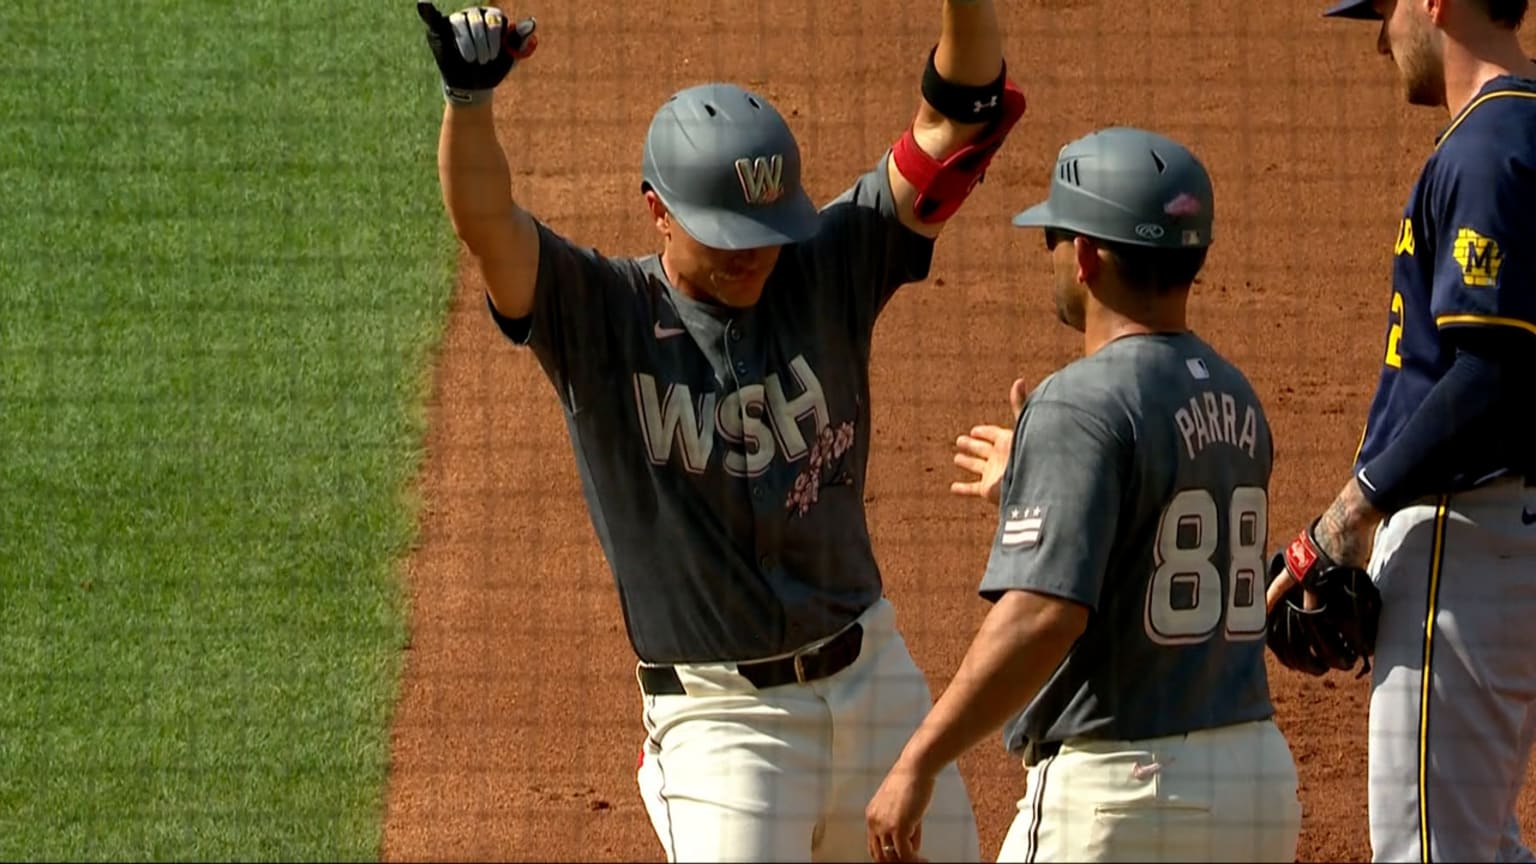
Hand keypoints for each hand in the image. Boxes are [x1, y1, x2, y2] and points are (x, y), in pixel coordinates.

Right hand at [417, 3, 537, 103]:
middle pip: (477, 18)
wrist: (474, 87)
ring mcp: (456, 20)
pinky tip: (423, 3)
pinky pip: (431, 16)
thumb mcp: (510, 57)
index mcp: (493, 17)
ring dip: (467, 42)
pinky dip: (426, 9)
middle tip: (482, 61)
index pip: (494, 17)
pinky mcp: (439, 29)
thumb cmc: (493, 69)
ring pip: (460, 21)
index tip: (493, 56)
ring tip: (471, 59)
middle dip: (481, 41)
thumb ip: (520, 40)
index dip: (494, 37)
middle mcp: (474, 14)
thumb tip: (532, 22)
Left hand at [866, 762, 933, 861]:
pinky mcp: (898, 827)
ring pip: (892, 857)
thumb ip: (904, 826)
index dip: (887, 856)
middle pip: (879, 855)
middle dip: (896, 862)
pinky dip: (914, 860)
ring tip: (920, 861)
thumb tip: (912, 846)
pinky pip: (905, 854)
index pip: (874, 845)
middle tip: (912, 862)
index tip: (901, 859)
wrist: (915, 768)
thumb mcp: (903, 807)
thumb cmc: (912, 781)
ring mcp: (884, 825)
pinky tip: (923, 859)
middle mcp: (874, 822)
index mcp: (872, 815)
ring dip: (907, 862)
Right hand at [950, 377, 1025, 504]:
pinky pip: (971, 488)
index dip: (984, 431)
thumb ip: (1019, 404)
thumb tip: (1019, 379)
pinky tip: (952, 488)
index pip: (993, 434)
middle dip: (972, 444)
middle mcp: (999, 457)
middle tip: (960, 440)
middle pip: (982, 449)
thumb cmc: (1031, 452)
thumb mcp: (1022, 425)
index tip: (975, 430)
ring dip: (966, 462)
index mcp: (1008, 442)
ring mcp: (993, 474)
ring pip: (975, 466)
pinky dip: (961, 489)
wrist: (1033, 482)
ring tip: (956, 459)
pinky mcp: (987, 490)